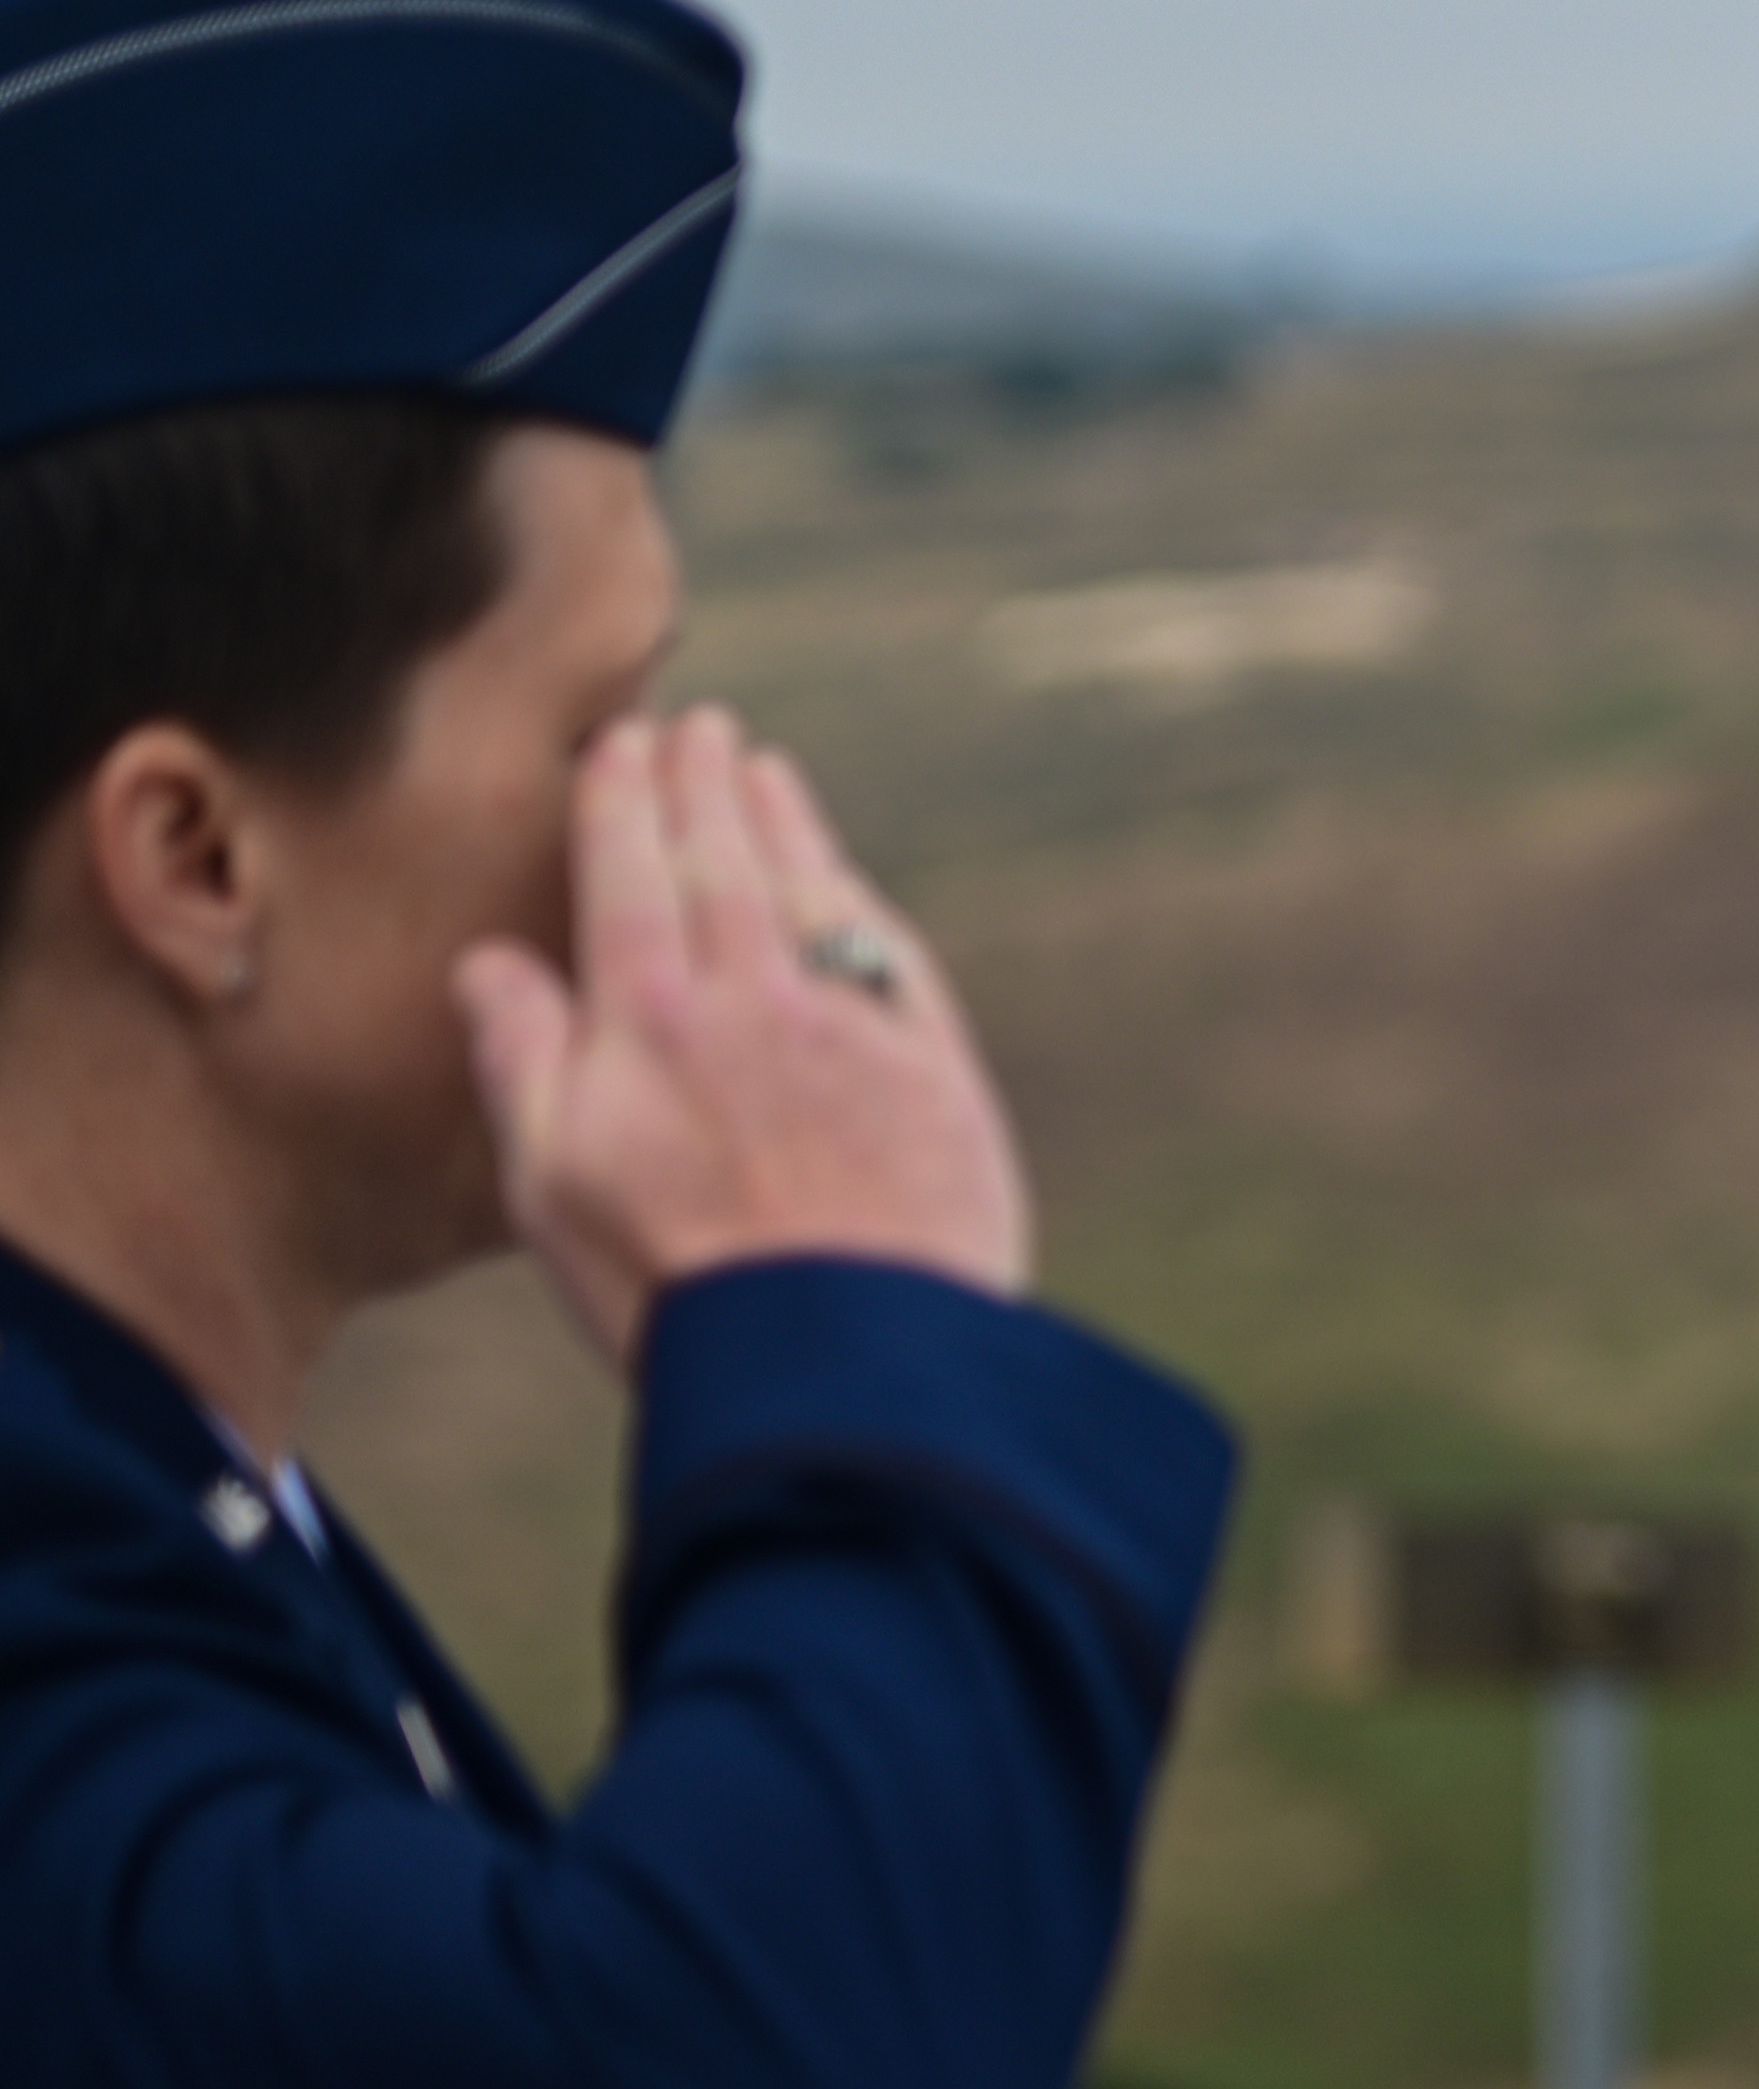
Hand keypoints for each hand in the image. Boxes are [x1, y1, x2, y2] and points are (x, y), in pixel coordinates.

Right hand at [455, 708, 1032, 1362]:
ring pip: (812, 892)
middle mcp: (755, 998)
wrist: (846, 1362)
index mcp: (646, 1017)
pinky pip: (891, 954)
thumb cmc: (673, 1289)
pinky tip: (849, 884)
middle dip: (706, 784)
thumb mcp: (548, 1188)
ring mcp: (856, 1026)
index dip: (624, 799)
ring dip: (787, 821)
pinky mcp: (939, 1071)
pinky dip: (861, 902)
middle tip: (700, 726)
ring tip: (765, 770)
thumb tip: (488, 962)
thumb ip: (519, 1058)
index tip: (624, 743)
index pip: (628, 872)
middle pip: (724, 861)